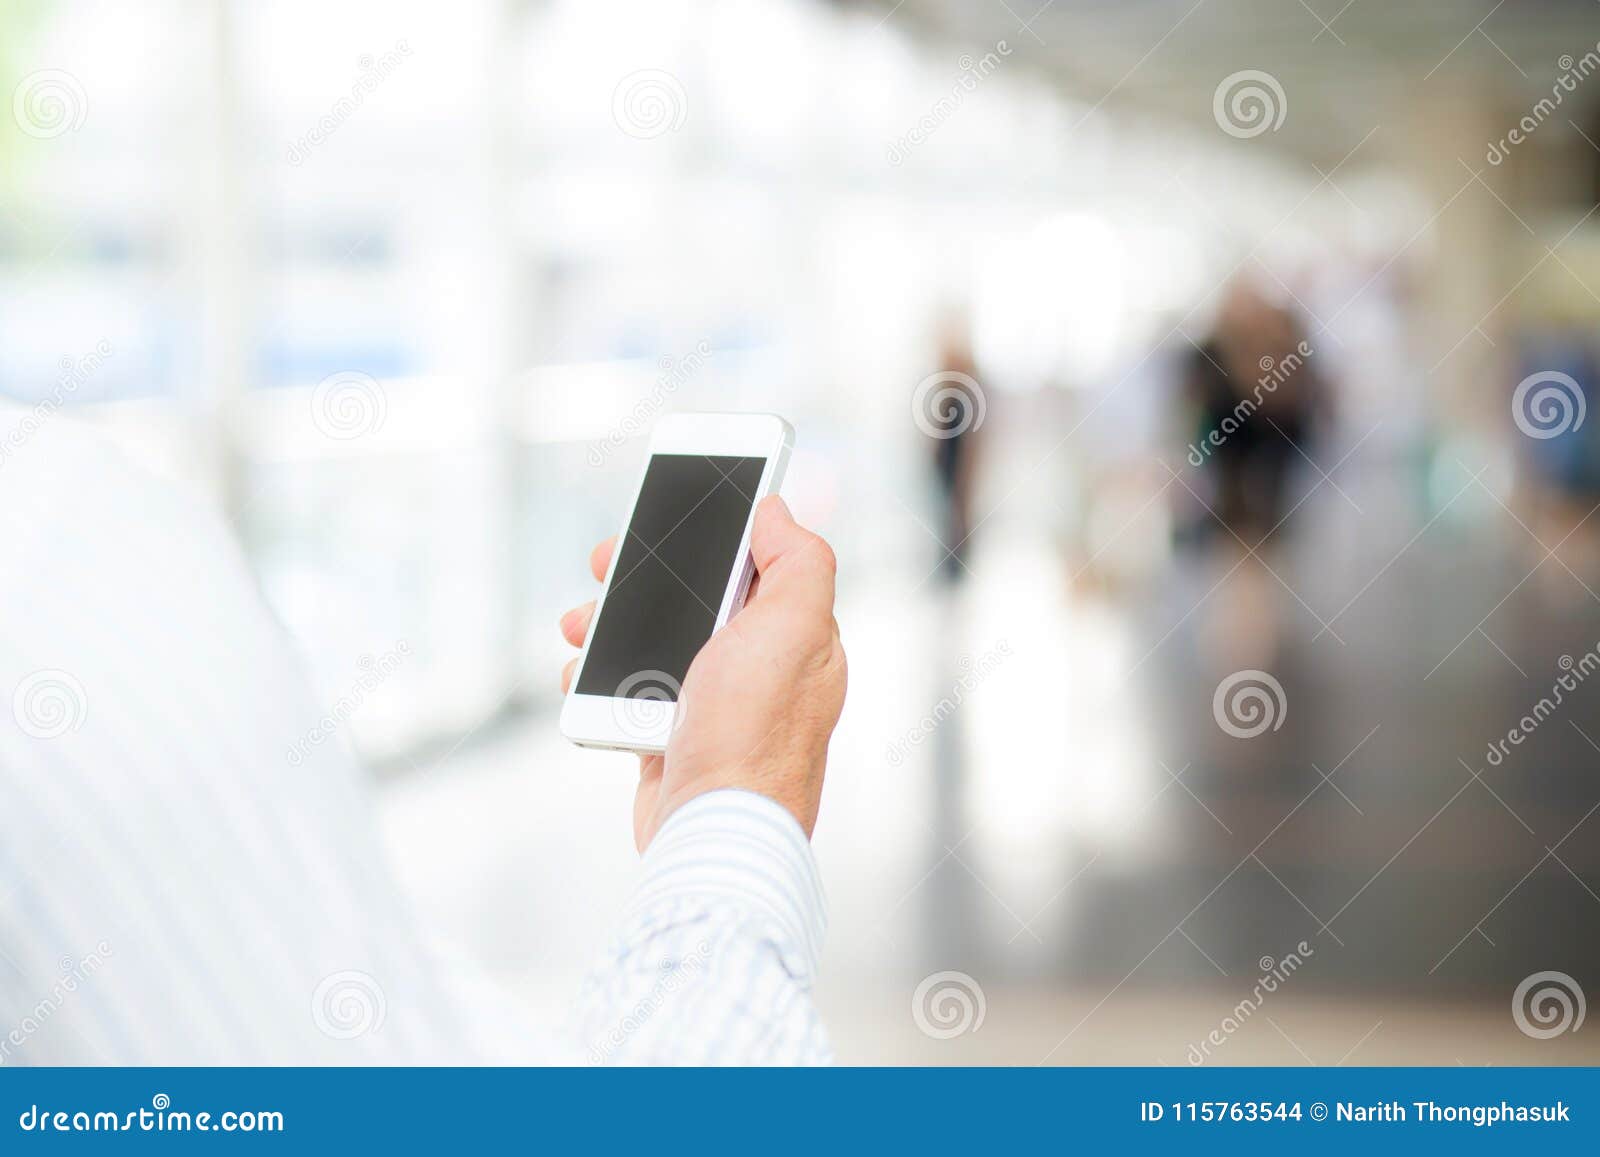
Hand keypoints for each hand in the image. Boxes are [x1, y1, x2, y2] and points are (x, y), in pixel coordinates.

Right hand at [561, 496, 846, 850]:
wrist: (712, 832)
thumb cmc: (754, 736)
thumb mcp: (793, 629)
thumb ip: (798, 562)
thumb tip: (778, 511)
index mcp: (796, 637)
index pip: (758, 565)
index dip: (715, 534)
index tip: (670, 513)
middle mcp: (760, 670)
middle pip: (698, 598)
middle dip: (647, 577)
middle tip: (604, 564)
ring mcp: (714, 706)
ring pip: (657, 641)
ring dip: (611, 623)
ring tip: (579, 626)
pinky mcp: (675, 739)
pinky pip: (633, 691)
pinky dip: (600, 677)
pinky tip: (578, 674)